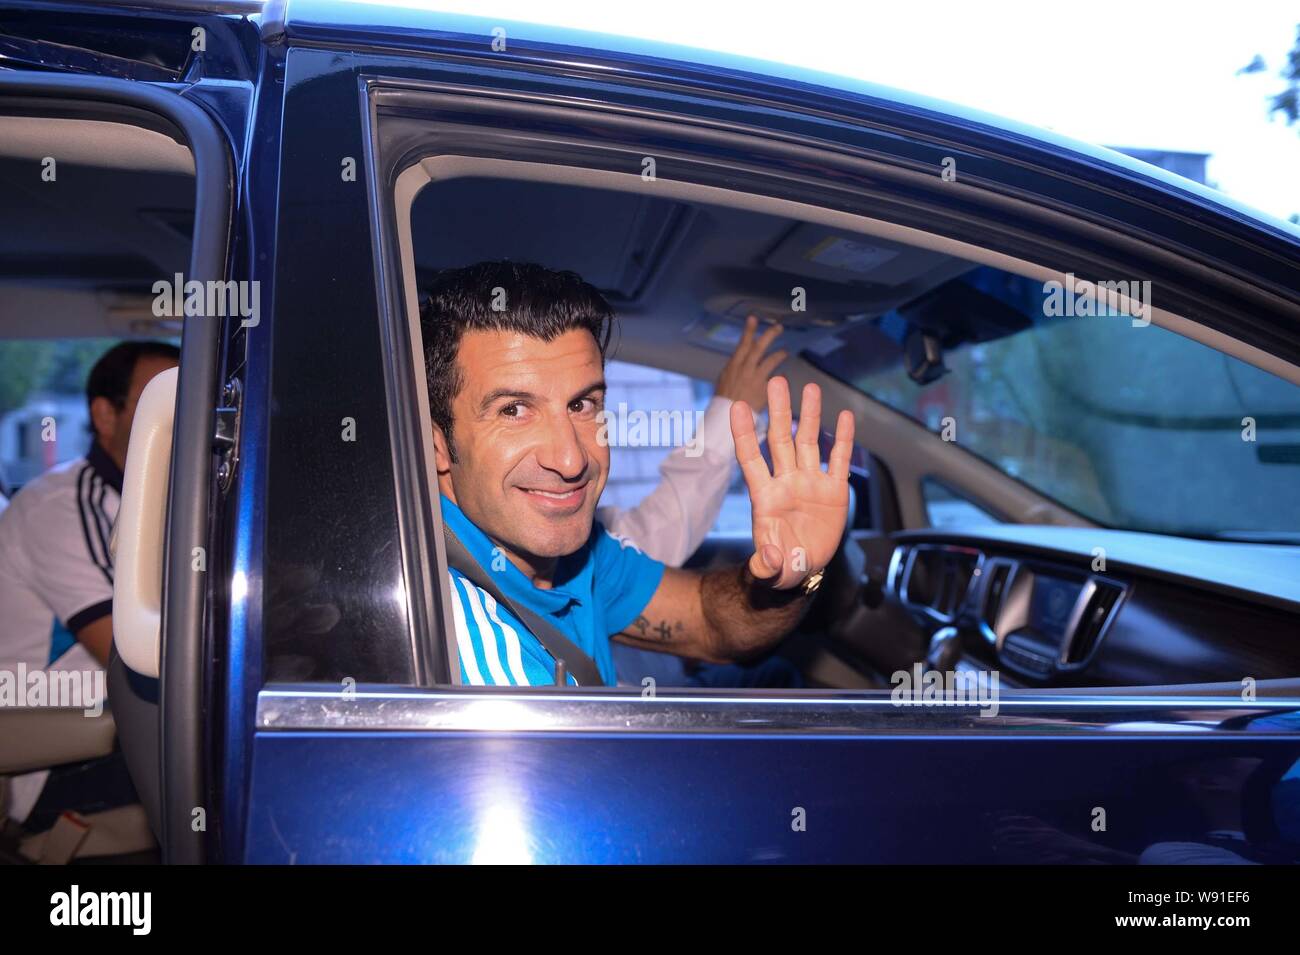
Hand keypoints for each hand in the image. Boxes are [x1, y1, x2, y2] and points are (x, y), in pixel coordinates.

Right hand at [714, 314, 786, 410]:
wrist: (726, 418)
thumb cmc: (724, 399)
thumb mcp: (724, 378)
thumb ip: (736, 365)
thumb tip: (744, 353)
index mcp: (734, 365)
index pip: (743, 343)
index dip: (749, 330)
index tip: (754, 318)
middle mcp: (745, 369)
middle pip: (759, 348)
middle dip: (770, 335)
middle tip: (778, 327)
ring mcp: (755, 379)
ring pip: (771, 361)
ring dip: (779, 354)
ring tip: (785, 351)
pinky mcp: (764, 390)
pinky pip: (776, 379)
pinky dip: (780, 376)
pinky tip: (783, 375)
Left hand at [730, 377, 854, 589]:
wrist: (803, 567)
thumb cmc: (780, 564)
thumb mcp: (770, 568)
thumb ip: (766, 563)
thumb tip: (770, 558)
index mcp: (764, 496)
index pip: (751, 459)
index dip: (745, 434)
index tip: (738, 407)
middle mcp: (785, 482)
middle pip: (780, 439)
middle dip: (779, 411)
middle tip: (776, 381)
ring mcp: (809, 482)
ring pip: (808, 442)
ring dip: (809, 415)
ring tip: (810, 387)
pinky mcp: (833, 490)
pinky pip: (837, 460)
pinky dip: (842, 439)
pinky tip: (845, 416)